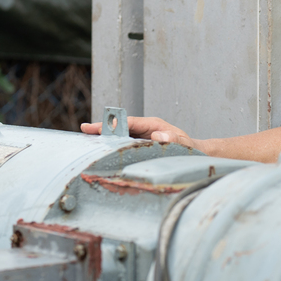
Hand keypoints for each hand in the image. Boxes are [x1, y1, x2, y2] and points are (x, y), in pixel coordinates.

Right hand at [80, 116, 198, 147]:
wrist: (195, 154)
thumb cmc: (189, 147)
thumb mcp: (184, 143)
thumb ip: (174, 139)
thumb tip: (159, 134)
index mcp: (152, 124)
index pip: (128, 122)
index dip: (112, 124)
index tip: (97, 127)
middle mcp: (144, 130)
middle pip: (120, 128)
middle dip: (103, 130)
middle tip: (84, 131)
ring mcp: (141, 139)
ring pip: (120, 139)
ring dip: (106, 142)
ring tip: (87, 145)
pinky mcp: (140, 148)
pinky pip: (125, 148)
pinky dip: (114, 151)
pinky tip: (102, 157)